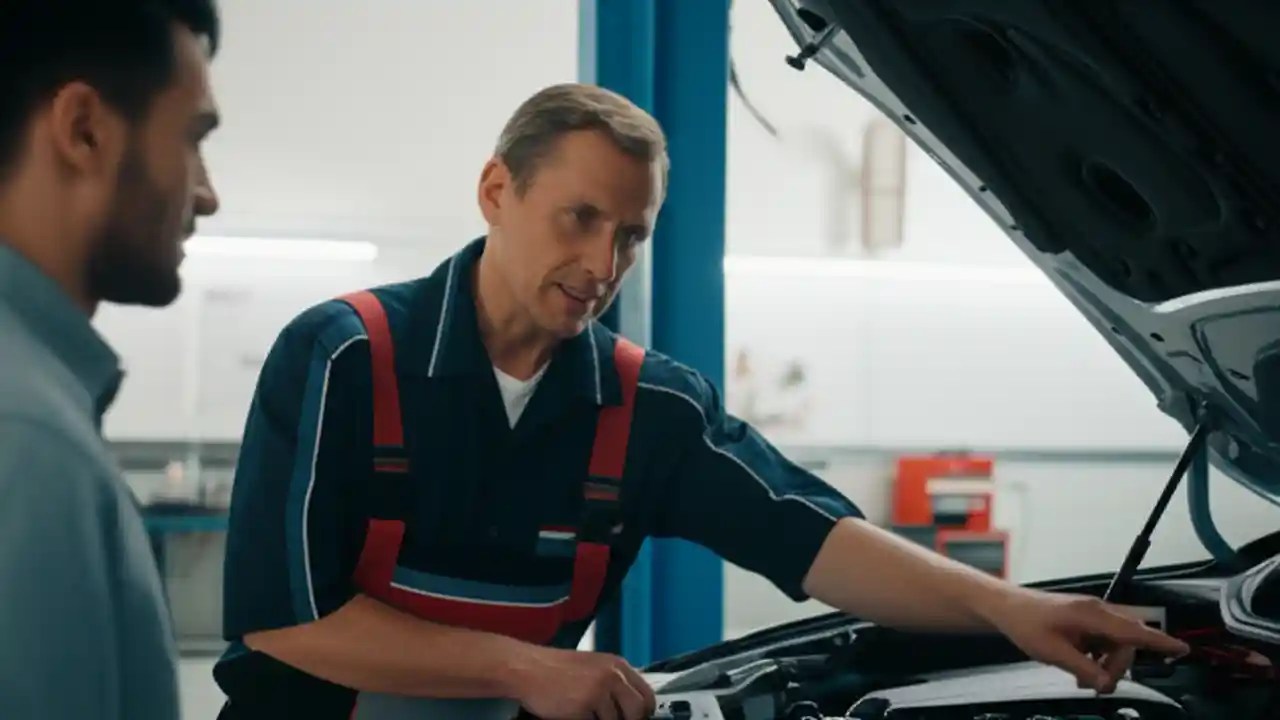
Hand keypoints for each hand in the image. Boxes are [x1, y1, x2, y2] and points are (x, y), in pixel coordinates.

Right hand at [508, 647, 656, 719]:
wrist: (527, 668)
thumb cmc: (556, 669)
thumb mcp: (592, 667)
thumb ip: (613, 682)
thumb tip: (632, 706)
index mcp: (617, 665)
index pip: (647, 695)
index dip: (644, 712)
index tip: (636, 718)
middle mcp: (612, 676)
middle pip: (637, 711)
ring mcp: (598, 692)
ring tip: (585, 712)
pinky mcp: (583, 707)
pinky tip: (573, 713)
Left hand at [986, 588, 1189, 693]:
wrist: (1005, 608)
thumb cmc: (1027, 625)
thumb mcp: (1054, 653)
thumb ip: (1085, 668)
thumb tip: (1107, 684)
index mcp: (1093, 615)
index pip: (1134, 631)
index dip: (1160, 642)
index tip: (1183, 650)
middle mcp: (1097, 612)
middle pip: (1126, 644)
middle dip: (1115, 668)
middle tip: (1093, 686)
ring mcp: (1091, 615)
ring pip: (1115, 645)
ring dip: (1104, 665)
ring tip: (1082, 679)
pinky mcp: (1084, 620)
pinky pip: (1102, 642)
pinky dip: (1097, 657)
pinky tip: (1079, 667)